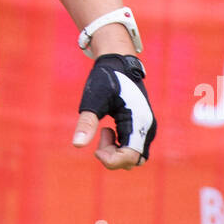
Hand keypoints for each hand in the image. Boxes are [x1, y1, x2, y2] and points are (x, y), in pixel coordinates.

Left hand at [73, 54, 157, 171]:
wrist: (118, 63)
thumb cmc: (105, 79)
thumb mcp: (93, 100)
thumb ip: (86, 123)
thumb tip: (77, 145)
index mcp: (139, 122)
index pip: (130, 157)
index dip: (111, 160)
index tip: (96, 148)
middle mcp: (147, 128)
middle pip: (133, 160)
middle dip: (113, 155)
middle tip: (102, 133)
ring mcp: (146, 129)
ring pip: (133, 157)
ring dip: (116, 151)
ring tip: (105, 130)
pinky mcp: (142, 128)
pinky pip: (133, 148)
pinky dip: (119, 146)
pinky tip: (108, 130)